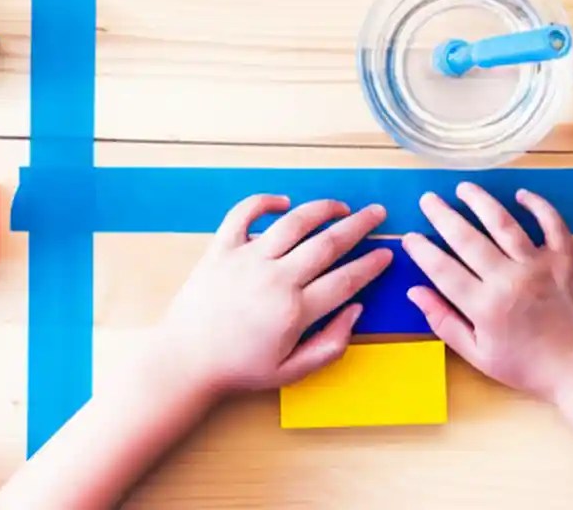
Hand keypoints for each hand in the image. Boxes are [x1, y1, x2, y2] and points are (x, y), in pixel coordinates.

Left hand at [147, 195, 391, 398]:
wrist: (185, 361)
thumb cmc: (238, 369)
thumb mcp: (291, 372)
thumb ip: (331, 344)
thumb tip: (356, 311)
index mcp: (296, 311)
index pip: (347, 279)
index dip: (372, 264)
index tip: (386, 253)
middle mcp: (276, 279)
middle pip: (329, 243)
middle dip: (360, 226)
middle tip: (377, 214)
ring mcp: (247, 260)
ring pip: (295, 222)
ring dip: (323, 208)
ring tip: (341, 206)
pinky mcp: (222, 249)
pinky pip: (244, 213)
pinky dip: (264, 201)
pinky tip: (283, 202)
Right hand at [402, 183, 572, 402]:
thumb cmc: (530, 367)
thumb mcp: (479, 356)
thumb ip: (445, 322)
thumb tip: (414, 293)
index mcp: (484, 306)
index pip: (442, 269)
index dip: (422, 250)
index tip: (409, 237)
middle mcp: (509, 278)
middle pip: (466, 238)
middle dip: (442, 216)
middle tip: (427, 200)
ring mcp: (539, 264)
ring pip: (503, 223)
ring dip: (480, 201)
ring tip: (463, 188)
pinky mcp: (566, 257)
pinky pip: (551, 222)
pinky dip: (537, 204)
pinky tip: (521, 194)